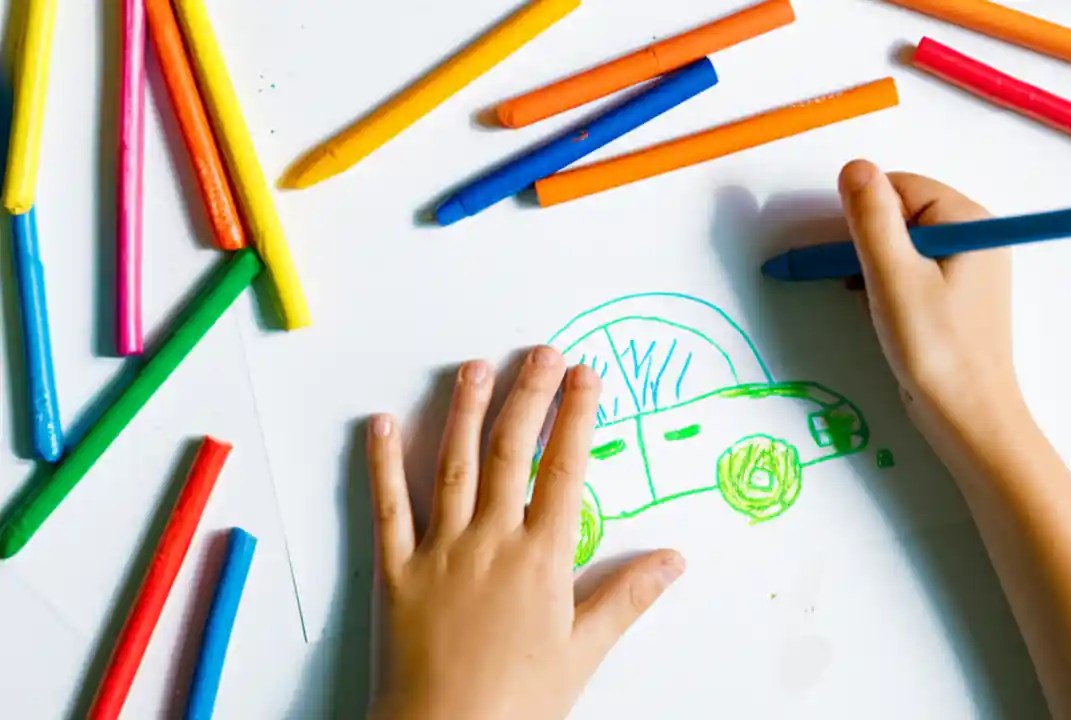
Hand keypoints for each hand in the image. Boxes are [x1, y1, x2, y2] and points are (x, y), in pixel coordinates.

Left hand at [365, 347, 684, 719]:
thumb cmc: (518, 702)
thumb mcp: (583, 651)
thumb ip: (627, 598)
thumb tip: (674, 560)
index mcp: (541, 558)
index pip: (566, 469)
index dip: (577, 416)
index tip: (586, 376)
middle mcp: (491, 540)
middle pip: (513, 452)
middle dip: (529, 395)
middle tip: (541, 351)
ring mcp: (440, 550)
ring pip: (454, 465)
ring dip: (466, 411)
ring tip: (476, 368)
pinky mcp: (397, 570)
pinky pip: (388, 507)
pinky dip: (383, 463)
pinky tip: (383, 424)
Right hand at [838, 160, 1019, 429]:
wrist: (968, 419)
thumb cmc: (935, 349)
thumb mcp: (894, 277)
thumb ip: (872, 219)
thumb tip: (855, 166)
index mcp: (968, 220)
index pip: (901, 187)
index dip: (865, 214)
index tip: (846, 254)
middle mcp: (974, 236)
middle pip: (901, 213)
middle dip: (867, 242)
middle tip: (855, 283)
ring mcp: (966, 268)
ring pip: (901, 244)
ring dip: (872, 265)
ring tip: (867, 301)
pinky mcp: (954, 298)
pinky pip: (911, 271)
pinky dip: (885, 284)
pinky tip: (877, 312)